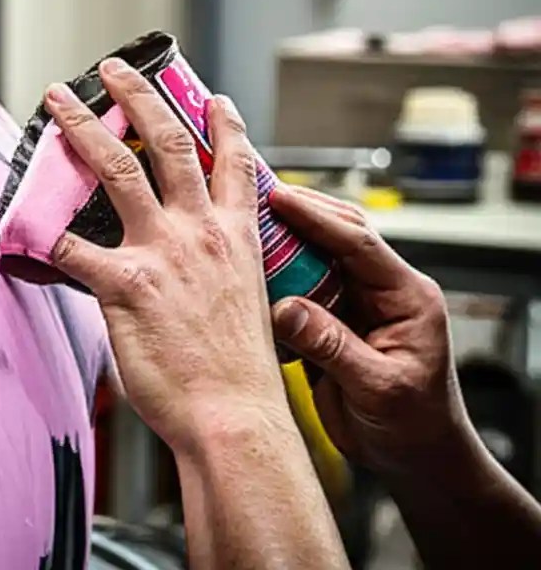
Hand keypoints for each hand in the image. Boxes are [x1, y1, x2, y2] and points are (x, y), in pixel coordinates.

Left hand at [46, 59, 287, 453]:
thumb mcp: (241, 304)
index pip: (235, 163)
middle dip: (137, 97)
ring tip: (59, 102)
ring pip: (116, 169)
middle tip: (114, 70)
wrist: (234, 417)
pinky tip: (20, 221)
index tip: (212, 98)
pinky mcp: (123, 284)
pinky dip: (42, 232)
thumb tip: (181, 271)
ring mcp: (162, 253)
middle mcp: (200, 233)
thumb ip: (212, 272)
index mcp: (236, 237)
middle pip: (167, 143)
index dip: (223, 123)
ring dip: (82, 128)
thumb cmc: (238, 374)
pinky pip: (70, 246)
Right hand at [268, 185, 471, 477]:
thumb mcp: (378, 388)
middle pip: (337, 236)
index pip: (359, 243)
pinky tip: (244, 270)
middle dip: (298, 213)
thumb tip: (285, 310)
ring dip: (281, 243)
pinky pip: (299, 290)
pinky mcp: (331, 324)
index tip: (279, 198)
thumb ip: (333, 347)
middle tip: (252, 196)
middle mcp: (382, 293)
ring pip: (315, 259)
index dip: (317, 218)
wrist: (416, 459)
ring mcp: (355, 306)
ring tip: (240, 224)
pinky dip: (272, 278)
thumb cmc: (415, 426)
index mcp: (408, 297)